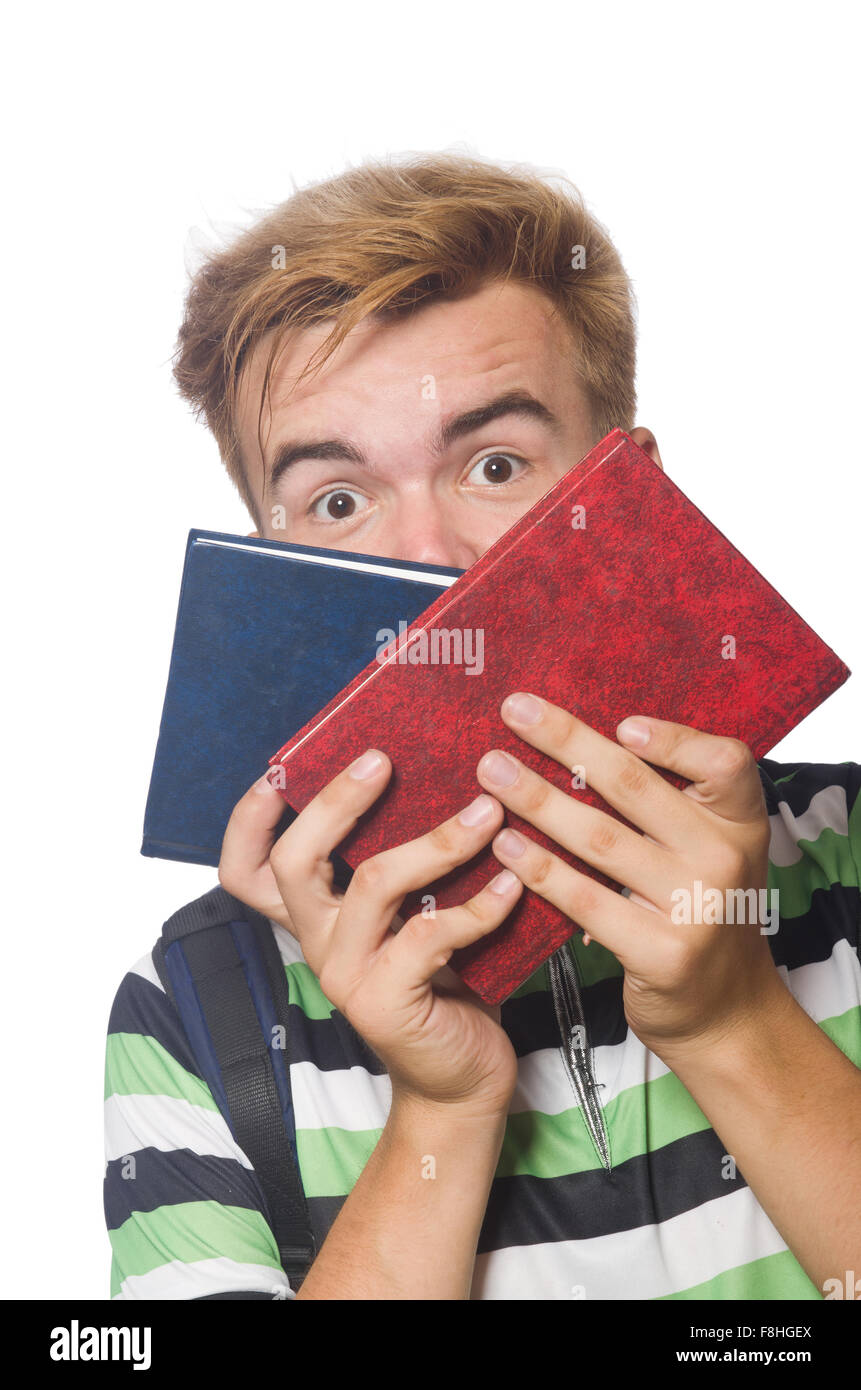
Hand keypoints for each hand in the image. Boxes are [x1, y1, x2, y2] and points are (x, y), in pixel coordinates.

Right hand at [219, 750, 521, 1115]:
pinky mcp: (386, 1003)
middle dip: (337, 803)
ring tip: (485, 812)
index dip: (247, 822)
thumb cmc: (447, 984)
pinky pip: (430, 936)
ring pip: (372, 885)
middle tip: (382, 761)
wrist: (464, 1079)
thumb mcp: (413, 916)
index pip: (246, 872)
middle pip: (295, 862)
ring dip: (435, 842)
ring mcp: (348, 975)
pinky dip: (476, 905)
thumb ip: (409, 866)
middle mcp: (319, 943)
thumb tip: (446, 778)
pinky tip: (512, 885)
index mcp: (317, 918)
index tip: (278, 772)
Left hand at [476, 693, 785, 1057]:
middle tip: (514, 711)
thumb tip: (584, 736)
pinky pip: (586, 900)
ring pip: (600, 839)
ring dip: (537, 799)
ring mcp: (695, 907)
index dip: (674, 738)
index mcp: (741, 822)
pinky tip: (505, 845)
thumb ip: (669, 801)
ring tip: (492, 771)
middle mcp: (724, 859)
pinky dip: (540, 869)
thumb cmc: (699, 910)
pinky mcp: (659, 952)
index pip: (724, 762)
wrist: (724, 1009)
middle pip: (636, 787)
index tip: (618, 721)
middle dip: (567, 742)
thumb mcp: (707, 849)